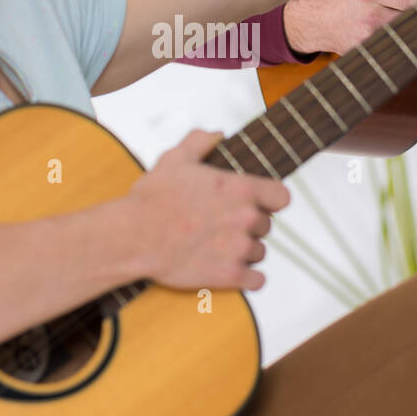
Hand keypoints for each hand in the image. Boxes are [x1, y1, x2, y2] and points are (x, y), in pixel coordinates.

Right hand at [126, 129, 290, 290]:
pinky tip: (231, 270)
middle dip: (248, 226)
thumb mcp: (175, 159)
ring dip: (245, 251)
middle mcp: (246, 218)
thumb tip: (217, 134)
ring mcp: (240, 249)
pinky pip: (257, 280)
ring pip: (260, 252)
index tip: (258, 203)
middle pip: (266, 226)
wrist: (134, 237)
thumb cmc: (153, 198)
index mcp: (240, 188)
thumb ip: (200, 142)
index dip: (270, 200)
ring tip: (219, 247)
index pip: (282, 197)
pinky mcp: (230, 276)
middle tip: (222, 225)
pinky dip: (247, 278)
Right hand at [284, 0, 416, 55]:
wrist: (314, 22)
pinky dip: (402, 49)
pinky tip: (412, 46)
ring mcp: (367, 36)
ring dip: (416, 34)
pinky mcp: (365, 50)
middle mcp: (370, 15)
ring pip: (403, 37)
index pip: (411, 1)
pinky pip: (391, 51)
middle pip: (411, 20)